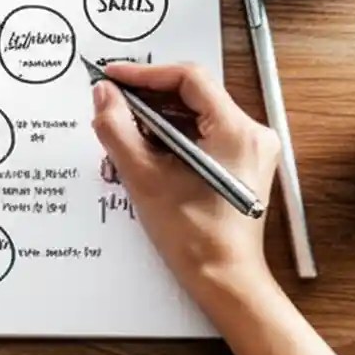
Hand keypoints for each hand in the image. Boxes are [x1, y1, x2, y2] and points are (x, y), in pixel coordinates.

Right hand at [91, 63, 279, 296]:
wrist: (224, 280)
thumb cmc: (194, 237)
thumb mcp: (144, 177)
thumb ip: (118, 128)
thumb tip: (103, 94)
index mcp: (236, 130)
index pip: (188, 79)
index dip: (145, 74)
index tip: (113, 77)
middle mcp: (251, 133)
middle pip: (192, 95)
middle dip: (148, 100)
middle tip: (113, 106)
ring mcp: (250, 149)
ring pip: (195, 115)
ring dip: (157, 120)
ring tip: (125, 135)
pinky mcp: (241, 163)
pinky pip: (203, 134)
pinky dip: (172, 137)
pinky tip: (146, 151)